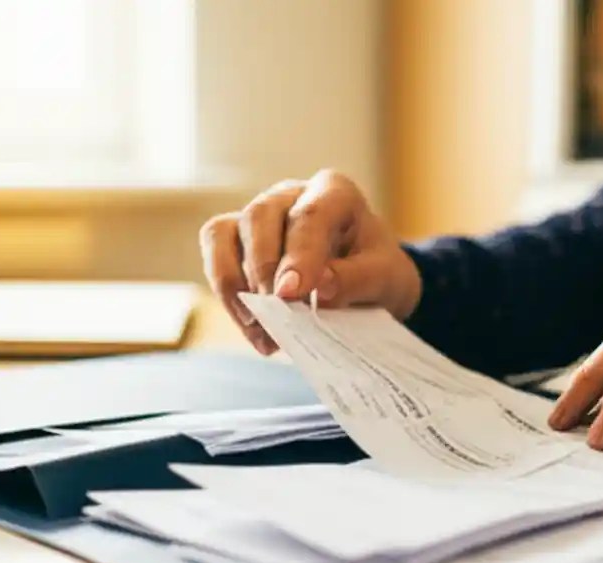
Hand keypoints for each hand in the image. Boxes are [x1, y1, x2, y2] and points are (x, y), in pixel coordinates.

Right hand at [198, 169, 422, 353]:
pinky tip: (255, 329)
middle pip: (258, 216)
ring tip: (263, 330)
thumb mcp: (387, 278)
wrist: (368, 280)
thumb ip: (357, 279)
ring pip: (225, 233)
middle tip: (277, 313)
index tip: (292, 293)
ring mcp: (259, 216)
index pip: (311, 214)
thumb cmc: (377, 270)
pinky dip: (228, 296)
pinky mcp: (237, 239)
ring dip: (236, 285)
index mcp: (335, 192)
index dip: (299, 255)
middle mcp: (290, 195)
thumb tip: (320, 288)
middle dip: (262, 269)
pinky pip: (216, 257)